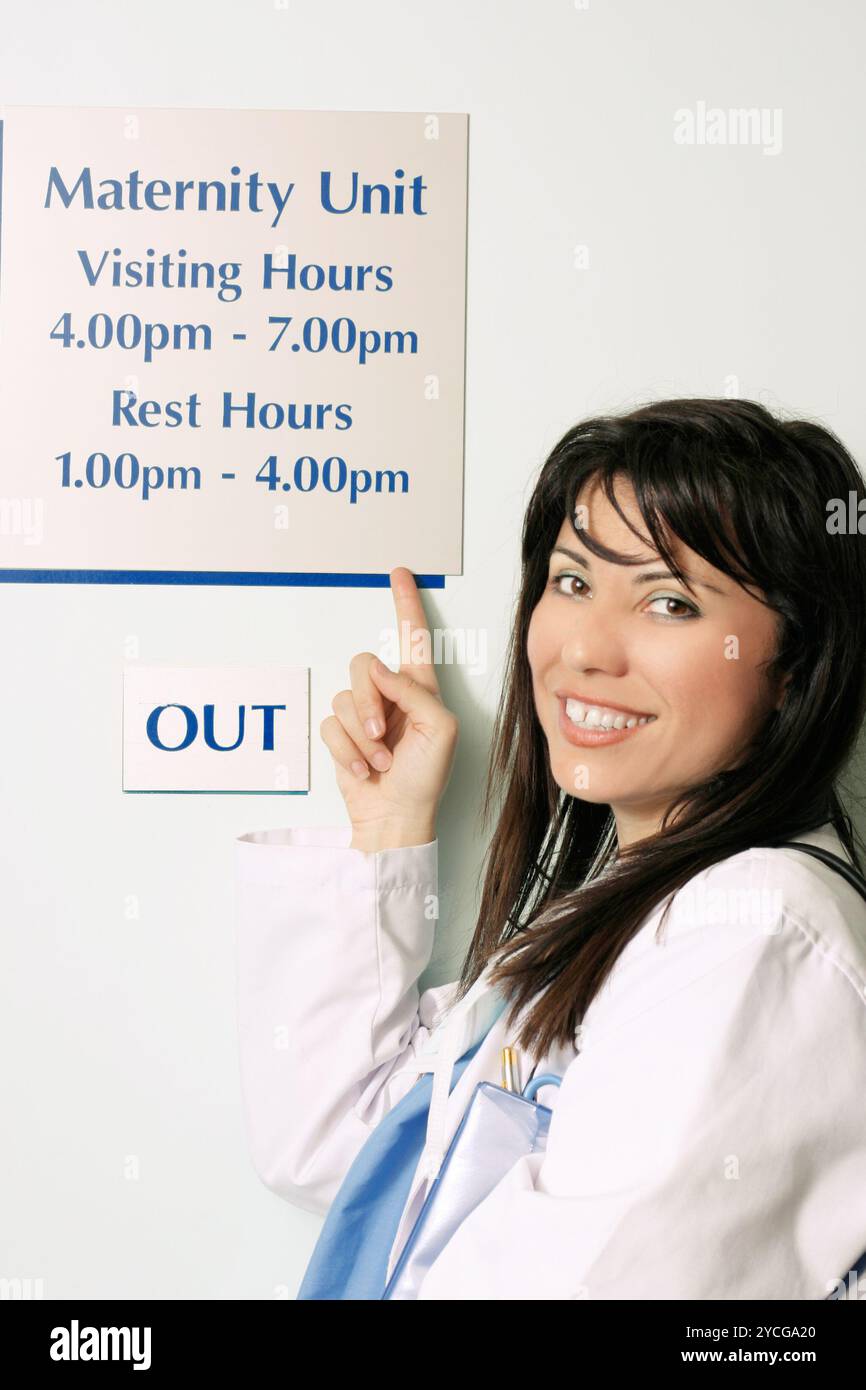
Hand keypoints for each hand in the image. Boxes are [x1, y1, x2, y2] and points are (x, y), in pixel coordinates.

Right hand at [320, 567, 458, 848]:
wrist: (397, 816)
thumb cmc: (426, 776)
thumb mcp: (439, 730)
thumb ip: (413, 692)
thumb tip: (380, 671)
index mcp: (419, 687)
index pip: (412, 636)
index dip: (406, 604)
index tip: (400, 573)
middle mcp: (390, 694)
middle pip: (361, 665)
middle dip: (368, 702)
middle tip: (382, 735)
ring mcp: (364, 715)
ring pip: (343, 698)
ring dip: (360, 736)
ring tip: (379, 761)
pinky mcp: (341, 735)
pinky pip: (330, 725)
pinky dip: (345, 751)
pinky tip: (362, 769)